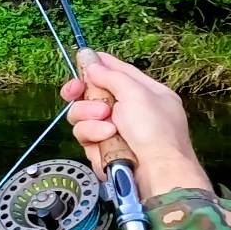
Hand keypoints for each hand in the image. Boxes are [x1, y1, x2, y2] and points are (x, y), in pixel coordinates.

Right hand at [60, 50, 211, 198]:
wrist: (156, 172)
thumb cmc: (156, 131)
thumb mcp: (136, 94)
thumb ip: (110, 76)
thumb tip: (91, 62)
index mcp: (144, 92)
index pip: (118, 71)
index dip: (99, 64)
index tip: (82, 57)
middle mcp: (127, 109)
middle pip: (92, 92)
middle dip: (82, 92)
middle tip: (74, 91)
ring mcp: (113, 129)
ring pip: (82, 113)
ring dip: (89, 115)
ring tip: (106, 123)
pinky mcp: (100, 147)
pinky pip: (84, 133)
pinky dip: (92, 134)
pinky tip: (106, 137)